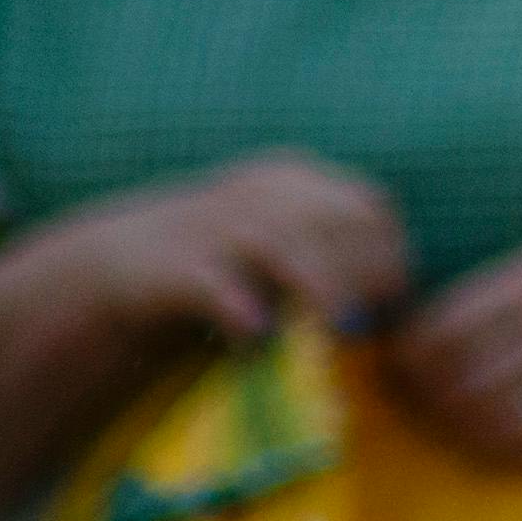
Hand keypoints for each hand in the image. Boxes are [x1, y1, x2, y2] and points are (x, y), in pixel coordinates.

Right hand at [45, 154, 413, 349]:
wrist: (118, 269)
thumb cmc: (222, 271)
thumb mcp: (283, 253)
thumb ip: (337, 262)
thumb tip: (403, 303)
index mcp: (293, 181)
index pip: (368, 208)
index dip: (390, 256)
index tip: (393, 307)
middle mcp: (256, 192)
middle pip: (336, 220)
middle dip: (364, 273)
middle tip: (370, 324)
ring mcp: (210, 223)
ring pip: (284, 246)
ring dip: (320, 291)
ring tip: (336, 334)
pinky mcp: (168, 264)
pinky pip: (213, 282)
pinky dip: (241, 309)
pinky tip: (258, 339)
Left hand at [386, 244, 521, 468]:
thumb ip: (489, 293)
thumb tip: (412, 328)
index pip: (436, 335)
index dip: (403, 358)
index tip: (398, 364)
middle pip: (452, 386)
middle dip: (421, 399)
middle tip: (415, 400)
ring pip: (481, 427)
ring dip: (453, 430)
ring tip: (448, 421)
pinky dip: (495, 453)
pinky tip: (491, 439)